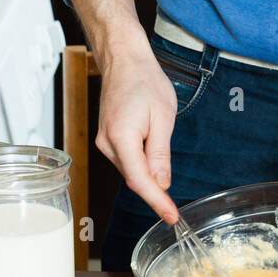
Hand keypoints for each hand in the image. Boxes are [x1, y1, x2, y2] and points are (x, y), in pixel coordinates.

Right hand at [95, 50, 180, 223]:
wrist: (123, 60)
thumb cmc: (144, 81)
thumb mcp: (163, 117)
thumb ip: (160, 154)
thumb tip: (162, 183)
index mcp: (121, 137)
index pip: (140, 181)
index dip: (156, 202)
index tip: (171, 216)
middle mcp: (107, 143)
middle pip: (134, 178)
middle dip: (155, 189)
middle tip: (173, 204)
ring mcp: (104, 142)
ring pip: (130, 170)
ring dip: (148, 172)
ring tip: (161, 143)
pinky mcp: (107, 139)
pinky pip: (126, 159)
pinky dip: (141, 163)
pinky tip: (151, 148)